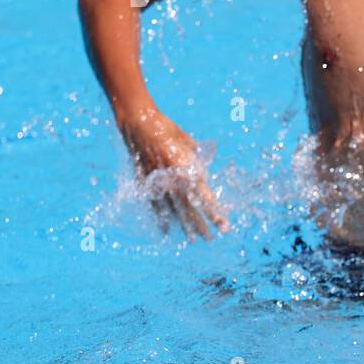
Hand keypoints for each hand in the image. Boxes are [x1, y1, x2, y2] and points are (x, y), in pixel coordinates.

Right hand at [118, 107, 229, 239]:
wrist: (139, 123)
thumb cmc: (168, 130)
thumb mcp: (189, 144)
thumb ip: (197, 162)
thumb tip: (204, 176)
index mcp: (186, 168)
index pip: (204, 197)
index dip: (214, 212)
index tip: (224, 225)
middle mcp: (173, 179)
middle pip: (190, 208)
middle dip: (202, 224)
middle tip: (212, 238)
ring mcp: (158, 182)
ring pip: (173, 210)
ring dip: (184, 225)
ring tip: (194, 240)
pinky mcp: (145, 183)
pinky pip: (155, 205)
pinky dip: (161, 218)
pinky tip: (167, 231)